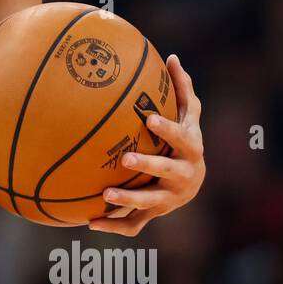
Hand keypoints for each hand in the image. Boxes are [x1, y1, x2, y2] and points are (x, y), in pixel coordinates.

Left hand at [89, 53, 204, 236]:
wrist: (193, 182)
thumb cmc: (186, 140)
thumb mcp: (189, 116)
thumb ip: (182, 89)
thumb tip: (172, 57)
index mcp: (191, 150)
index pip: (182, 138)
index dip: (168, 130)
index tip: (149, 119)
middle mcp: (184, 176)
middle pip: (167, 172)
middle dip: (148, 166)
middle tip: (125, 159)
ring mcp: (169, 199)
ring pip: (151, 203)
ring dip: (128, 200)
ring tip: (104, 195)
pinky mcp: (154, 214)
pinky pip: (134, 225)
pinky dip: (113, 226)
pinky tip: (89, 222)